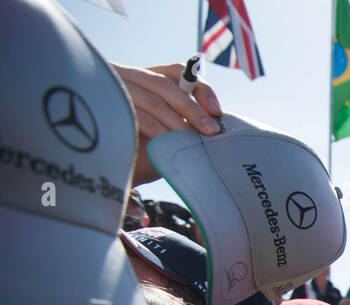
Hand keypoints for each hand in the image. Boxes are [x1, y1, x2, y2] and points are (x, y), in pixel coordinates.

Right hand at [110, 62, 222, 186]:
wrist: (106, 162)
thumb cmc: (140, 145)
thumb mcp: (164, 125)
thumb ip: (182, 118)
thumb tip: (212, 122)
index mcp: (144, 76)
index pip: (176, 70)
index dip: (200, 88)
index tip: (216, 110)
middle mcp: (126, 75)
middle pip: (165, 85)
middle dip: (192, 109)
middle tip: (211, 131)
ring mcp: (112, 88)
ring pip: (153, 102)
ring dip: (177, 122)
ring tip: (191, 140)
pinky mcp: (105, 107)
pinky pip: (137, 117)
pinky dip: (158, 131)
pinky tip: (170, 143)